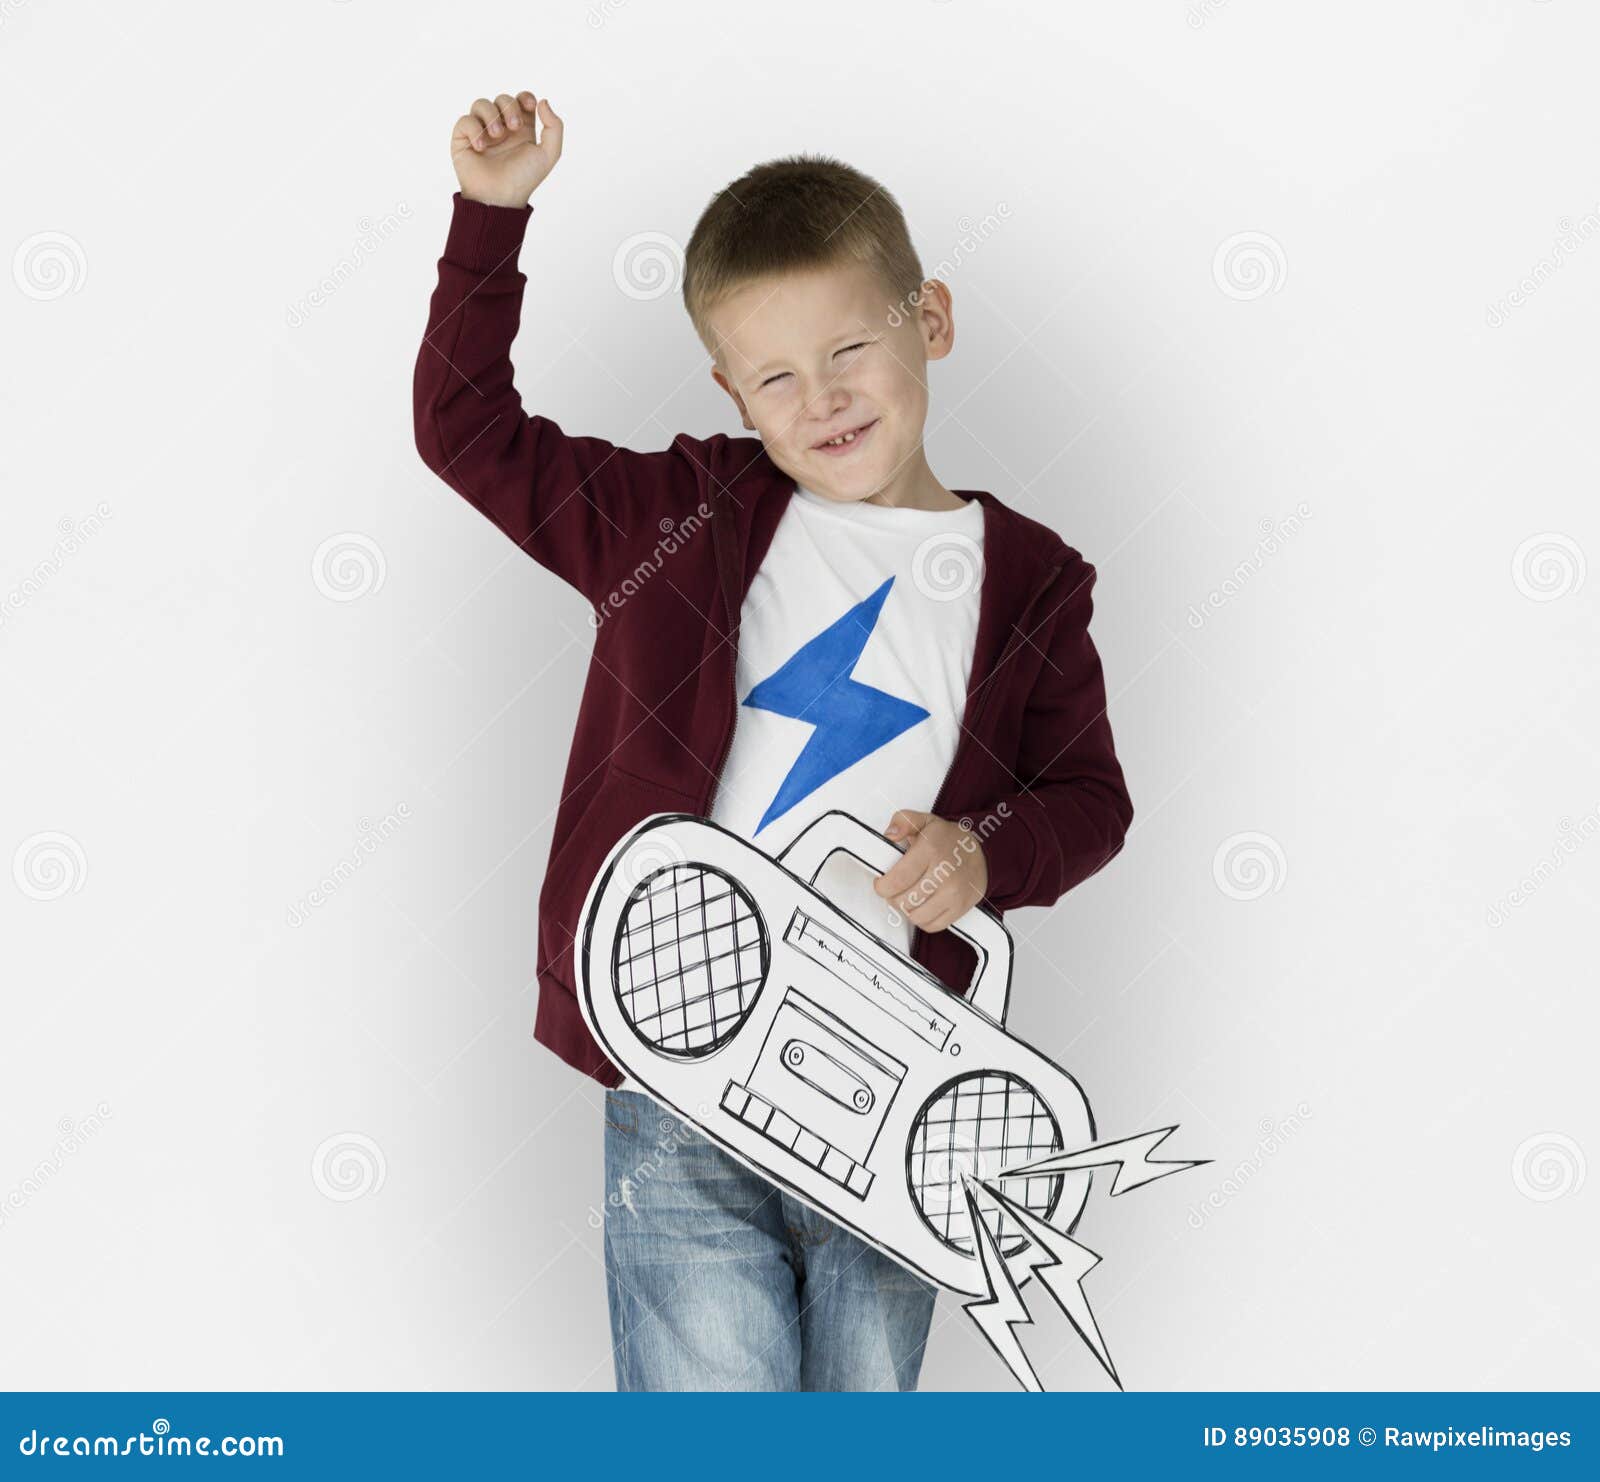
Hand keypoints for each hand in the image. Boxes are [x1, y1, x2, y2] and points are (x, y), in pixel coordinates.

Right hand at [451, 90, 563, 208]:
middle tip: (514, 127)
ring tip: (496, 136)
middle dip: (509, 107)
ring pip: (481, 103)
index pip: (521, 100)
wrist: (500, 198)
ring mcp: (481, 131)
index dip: (525, 97)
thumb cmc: (523, 179)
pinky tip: (481, 147)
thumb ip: (554, 127)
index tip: (530, 105)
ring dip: (491, 115)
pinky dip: (474, 129)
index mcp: (521, 129)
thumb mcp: (548, 155)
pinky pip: (465, 120)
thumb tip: (543, 101)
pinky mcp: (463, 138)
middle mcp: (501, 127)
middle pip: (503, 99)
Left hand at [874, 810, 988, 932]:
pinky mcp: (961, 908)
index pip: (898, 879)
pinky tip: (922, 905)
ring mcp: (954, 893)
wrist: (982, 853)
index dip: (882, 887)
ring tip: (908, 896)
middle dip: (892, 897)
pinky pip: (932, 925)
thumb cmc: (948, 840)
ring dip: (907, 909)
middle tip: (894, 889)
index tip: (881, 884)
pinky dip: (922, 919)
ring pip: (916, 916)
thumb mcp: (924, 821)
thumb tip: (890, 835)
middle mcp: (944, 874)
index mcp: (931, 850)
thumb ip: (902, 821)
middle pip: (904, 900)